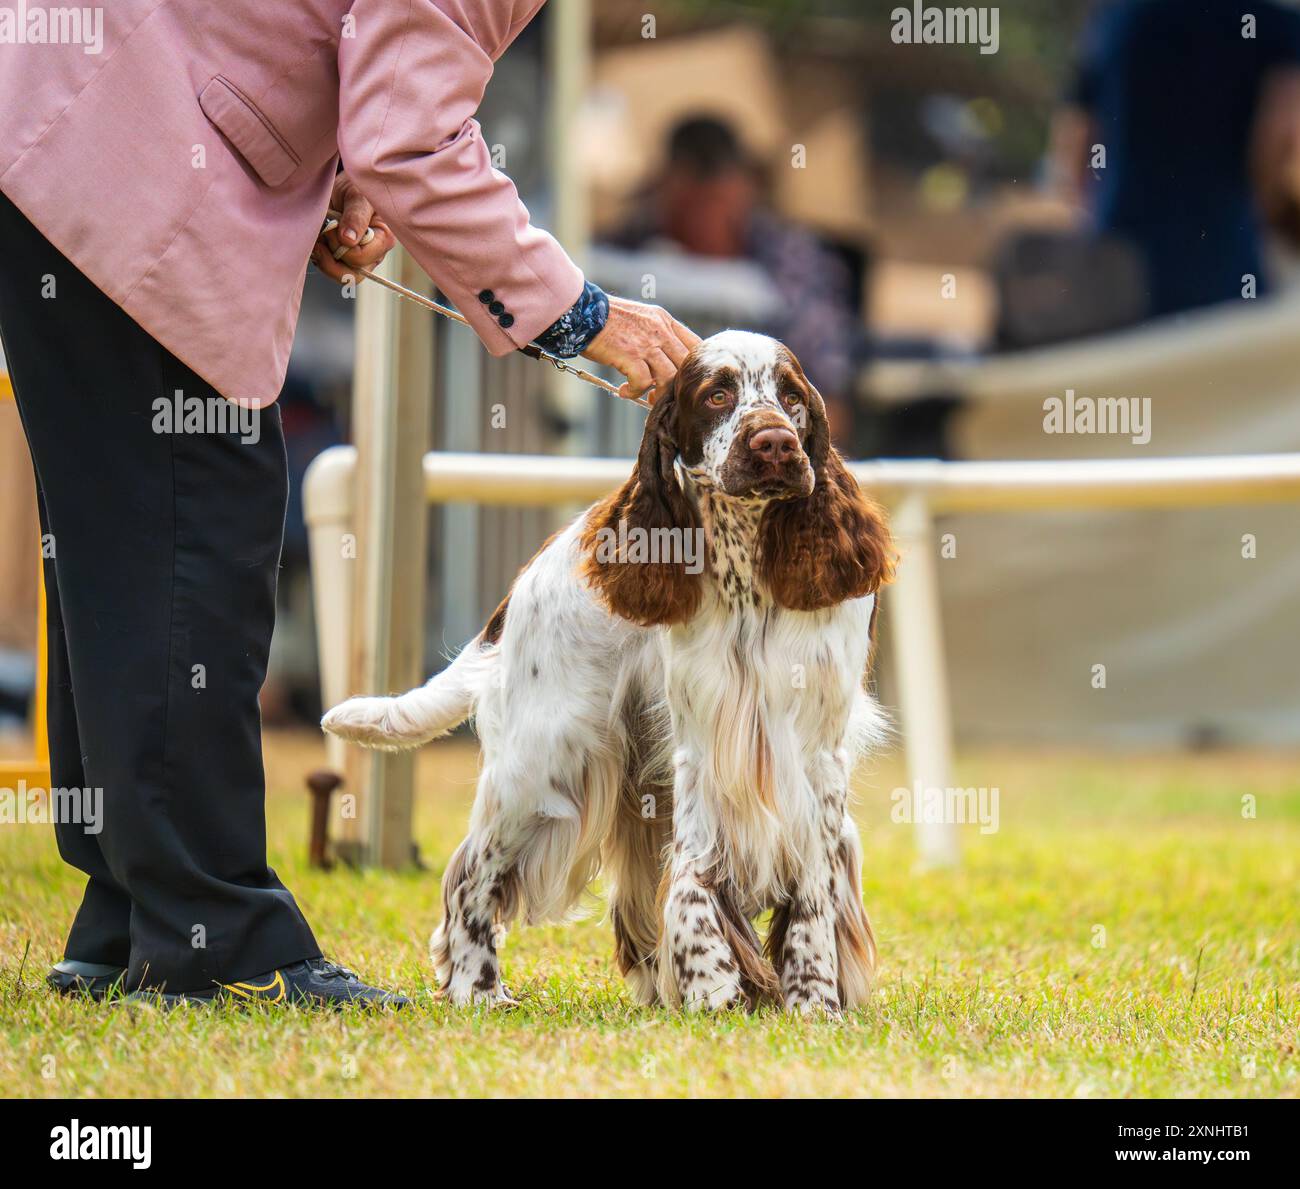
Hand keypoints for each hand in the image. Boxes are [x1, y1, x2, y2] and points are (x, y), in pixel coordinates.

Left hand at [312, 173, 396, 283]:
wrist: (346, 184)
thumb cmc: (357, 186)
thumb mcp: (357, 195)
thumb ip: (356, 216)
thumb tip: (349, 240)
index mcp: (383, 239)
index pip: (361, 258)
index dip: (341, 246)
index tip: (329, 226)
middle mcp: (374, 254)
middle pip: (353, 275)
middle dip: (331, 260)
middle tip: (319, 239)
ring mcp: (359, 259)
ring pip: (340, 275)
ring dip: (323, 259)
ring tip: (316, 239)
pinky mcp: (344, 259)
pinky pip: (331, 268)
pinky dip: (320, 257)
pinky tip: (317, 240)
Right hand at [581, 296, 700, 401]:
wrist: (583, 311)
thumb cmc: (607, 319)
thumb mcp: (641, 318)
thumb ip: (656, 335)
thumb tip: (664, 362)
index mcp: (665, 321)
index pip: (695, 346)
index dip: (694, 367)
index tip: (684, 380)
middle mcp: (660, 330)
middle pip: (685, 365)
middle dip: (678, 386)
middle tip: (664, 395)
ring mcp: (647, 343)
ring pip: (669, 377)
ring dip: (659, 393)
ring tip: (647, 397)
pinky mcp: (630, 355)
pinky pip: (643, 383)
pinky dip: (634, 392)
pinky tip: (624, 391)